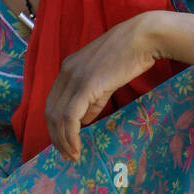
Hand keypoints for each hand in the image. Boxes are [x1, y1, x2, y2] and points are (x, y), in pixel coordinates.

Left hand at [45, 11, 165, 162]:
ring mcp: (74, 78)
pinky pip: (70, 117)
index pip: (53, 102)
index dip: (55, 125)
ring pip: (58, 117)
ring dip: (63, 140)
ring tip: (72, 155)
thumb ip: (93, 99)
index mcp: (67, 68)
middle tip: (65, 154)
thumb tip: (84, 121)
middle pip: (50, 112)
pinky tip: (76, 147)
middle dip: (56, 137)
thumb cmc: (129, 55)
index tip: (63, 142)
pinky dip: (70, 135)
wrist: (143, 38)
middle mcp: (65, 73)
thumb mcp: (105, 79)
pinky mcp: (85, 86)